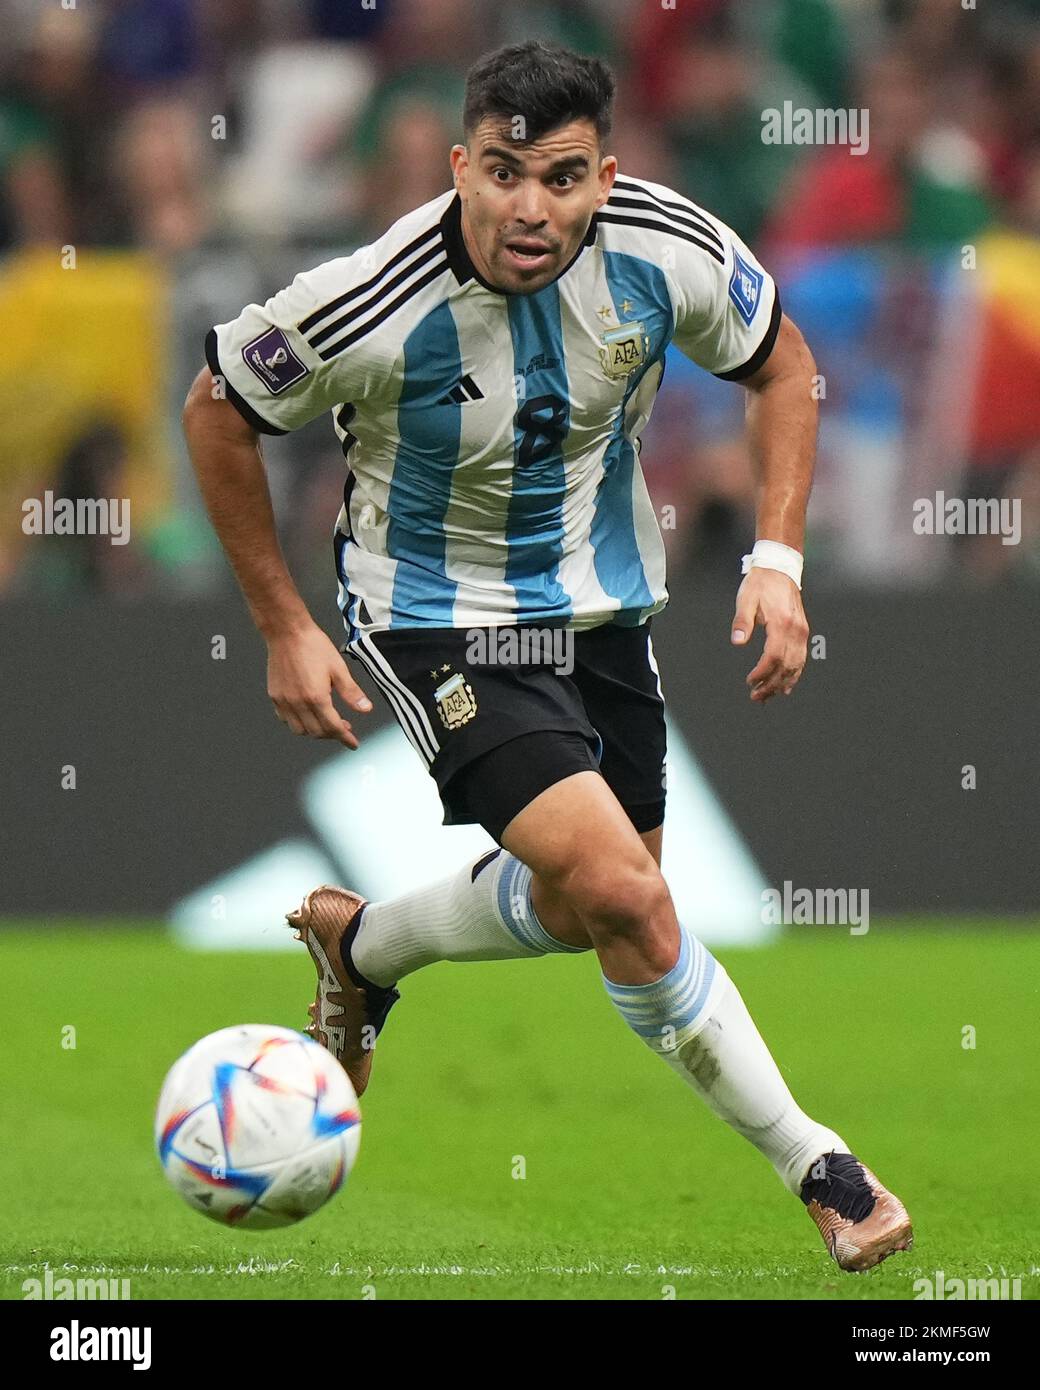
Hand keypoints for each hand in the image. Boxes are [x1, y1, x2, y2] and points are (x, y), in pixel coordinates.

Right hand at [266, 624, 371, 745]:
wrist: (287, 632)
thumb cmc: (312, 645)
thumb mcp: (338, 668)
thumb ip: (351, 692)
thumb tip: (365, 708)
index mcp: (316, 697)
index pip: (333, 728)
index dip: (345, 738)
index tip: (353, 743)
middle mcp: (298, 703)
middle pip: (317, 732)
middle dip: (332, 734)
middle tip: (344, 728)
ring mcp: (284, 701)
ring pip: (300, 730)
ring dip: (315, 731)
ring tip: (326, 721)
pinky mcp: (275, 696)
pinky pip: (285, 719)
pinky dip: (298, 723)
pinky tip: (307, 714)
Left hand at [730, 568, 808, 702]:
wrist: (779, 567)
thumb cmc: (760, 584)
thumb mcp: (746, 599)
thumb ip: (742, 621)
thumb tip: (737, 642)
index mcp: (781, 622)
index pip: (773, 656)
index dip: (762, 673)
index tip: (750, 682)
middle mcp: (796, 630)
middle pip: (786, 666)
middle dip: (771, 684)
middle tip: (756, 697)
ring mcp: (802, 631)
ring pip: (796, 665)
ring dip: (782, 683)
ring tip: (768, 696)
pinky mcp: (802, 631)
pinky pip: (801, 659)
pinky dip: (794, 674)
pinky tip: (786, 686)